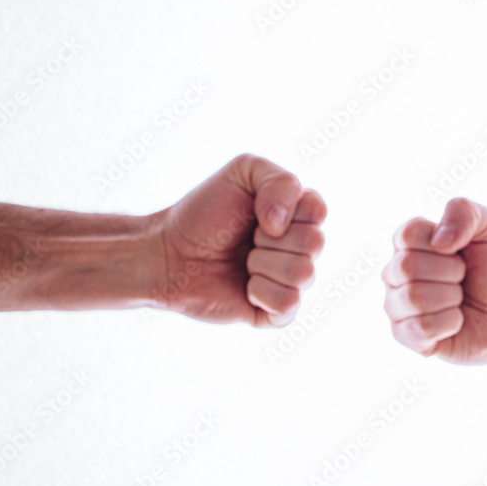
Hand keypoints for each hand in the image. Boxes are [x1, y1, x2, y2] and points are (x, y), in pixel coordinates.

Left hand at [150, 154, 325, 324]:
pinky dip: (262, 293)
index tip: (256, 212)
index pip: (319, 211)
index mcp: (297, 217)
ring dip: (263, 265)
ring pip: (304, 274)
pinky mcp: (276, 313)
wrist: (167, 253)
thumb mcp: (242, 172)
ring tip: (242, 263)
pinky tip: (245, 288)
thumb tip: (283, 226)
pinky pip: (289, 305)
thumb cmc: (203, 213)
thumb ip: (280, 181)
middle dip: (270, 238)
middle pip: (314, 243)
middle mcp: (298, 251)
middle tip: (245, 238)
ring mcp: (289, 283)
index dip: (287, 210)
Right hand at [382, 197, 486, 363]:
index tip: (459, 251)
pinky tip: (456, 320)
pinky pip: (420, 329)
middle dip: (450, 272)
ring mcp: (398, 306)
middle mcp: (396, 273)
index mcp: (409, 243)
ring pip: (413, 298)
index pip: (407, 236)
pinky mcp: (408, 336)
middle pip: (406, 267)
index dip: (441, 245)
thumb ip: (464, 212)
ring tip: (460, 299)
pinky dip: (450, 323)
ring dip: (451, 298)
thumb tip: (439, 241)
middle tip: (463, 278)